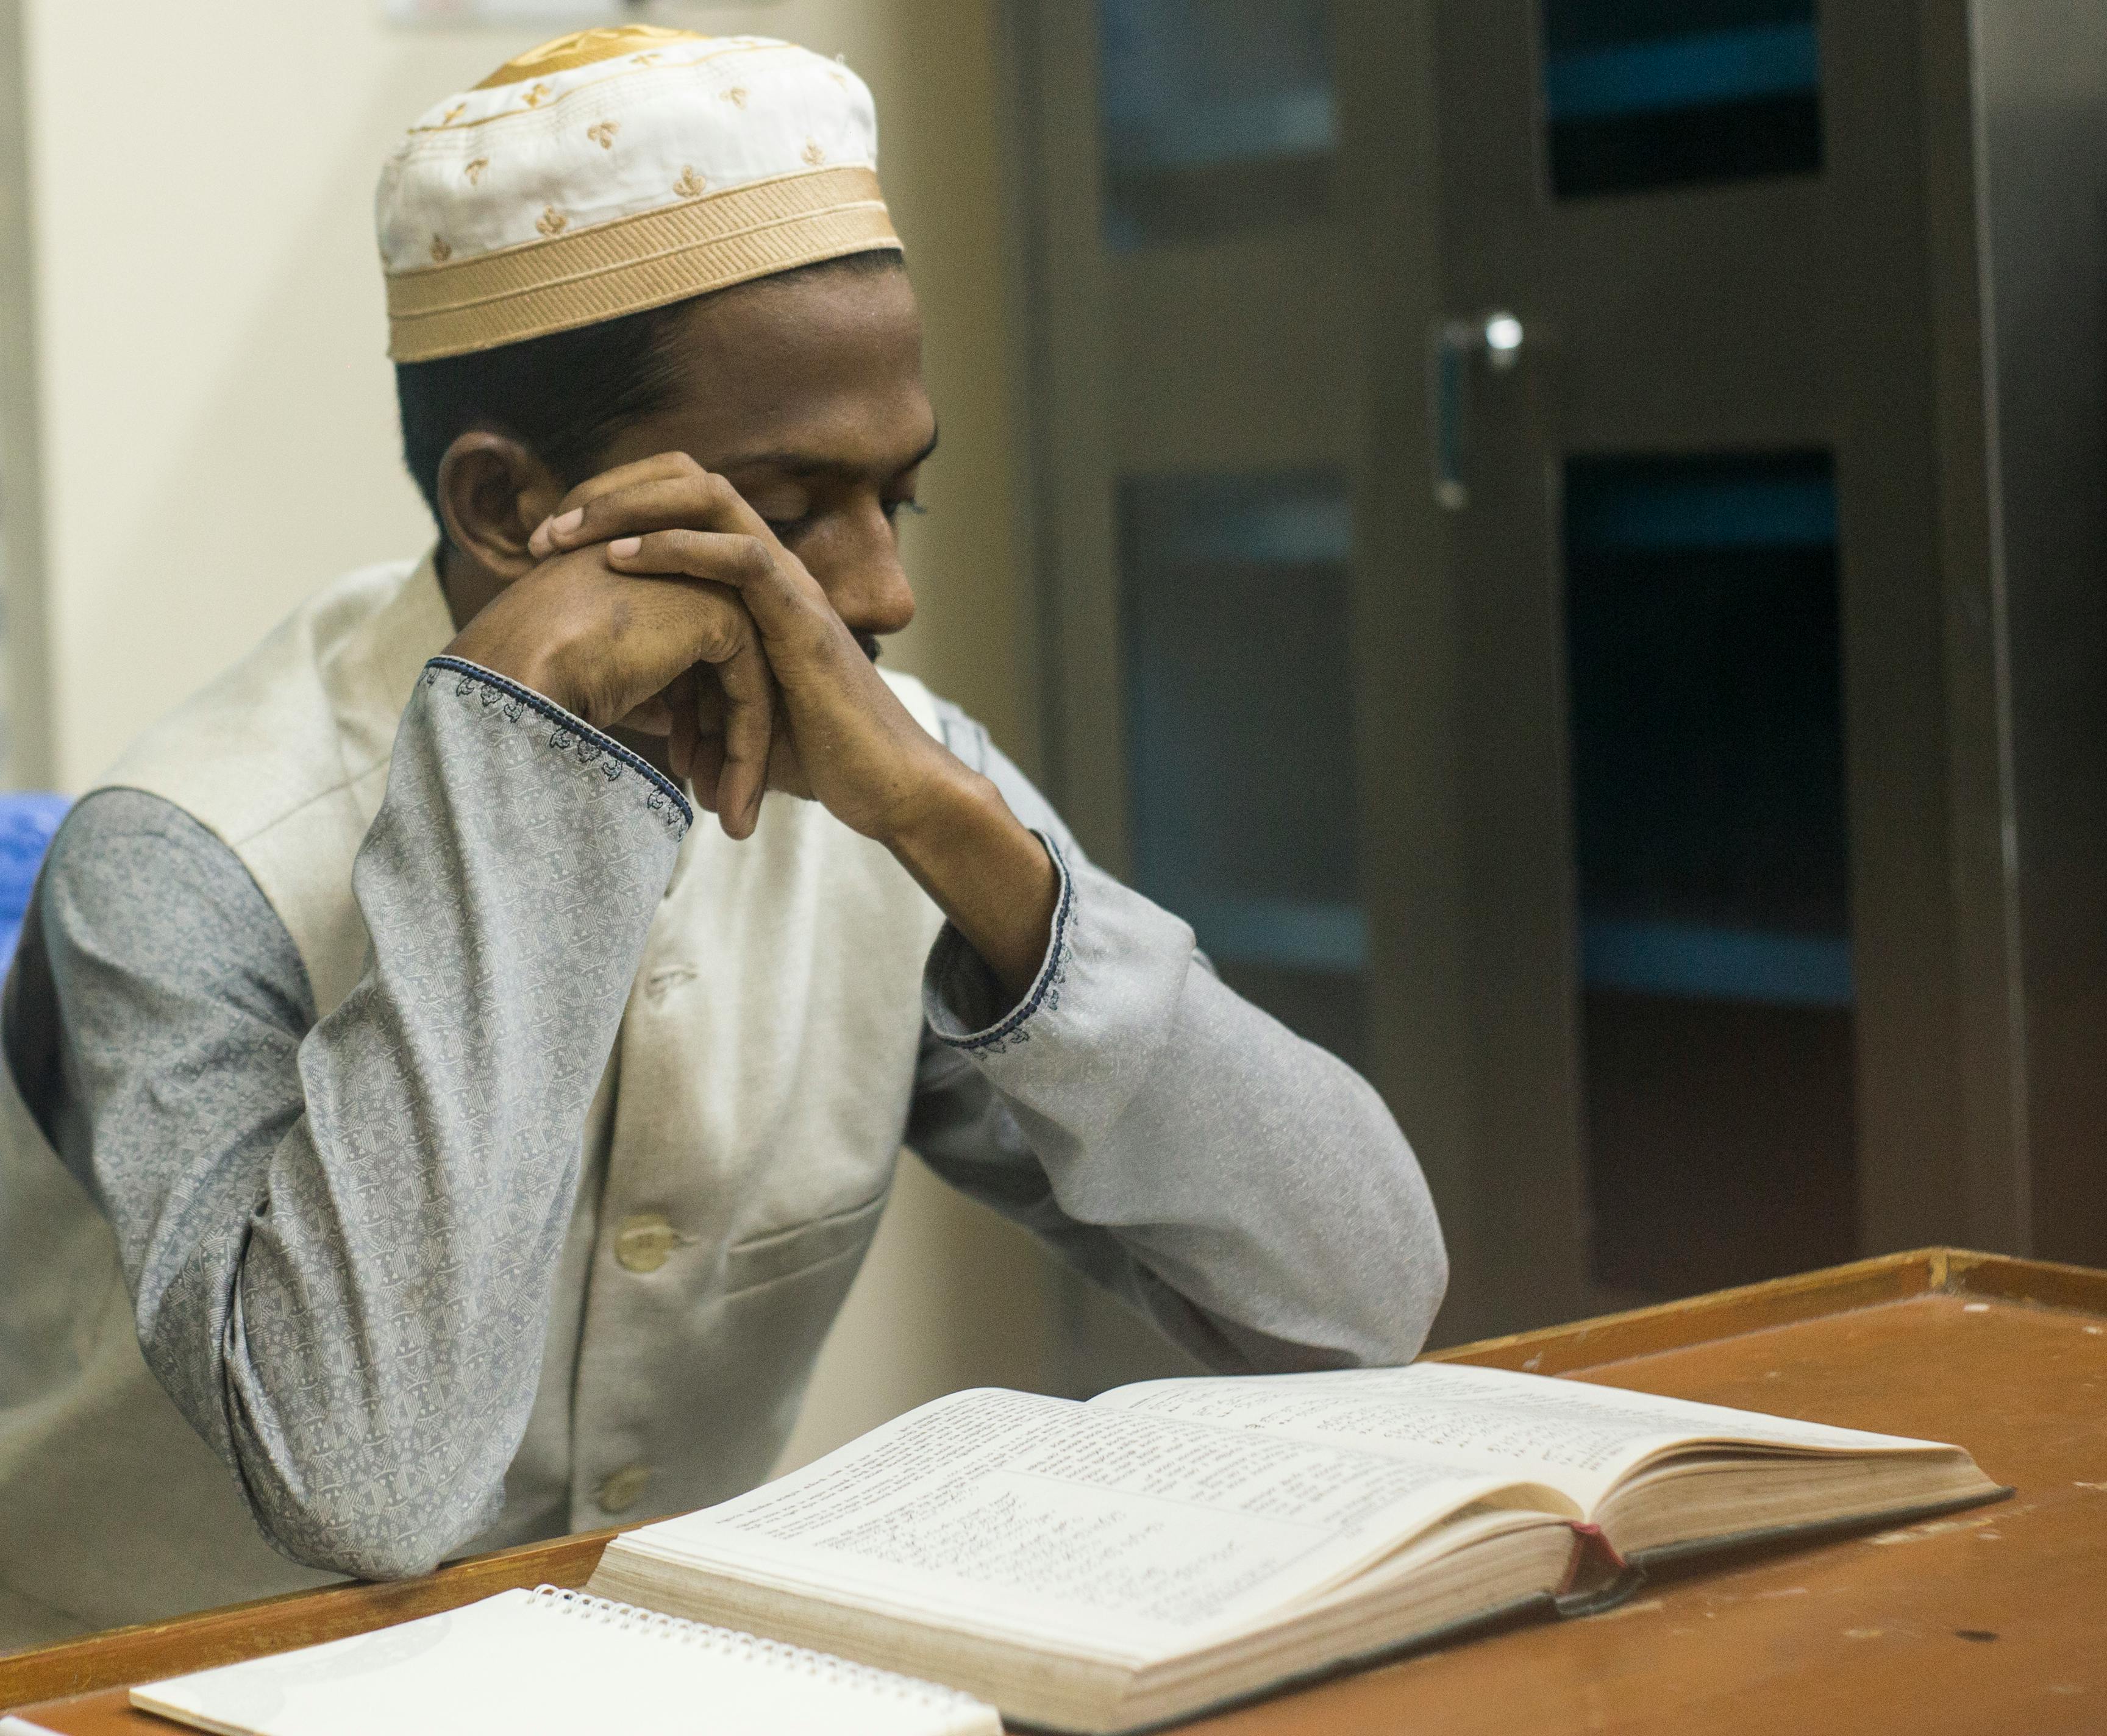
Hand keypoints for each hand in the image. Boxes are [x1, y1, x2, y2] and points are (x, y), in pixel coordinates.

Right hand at [441, 537, 774, 837]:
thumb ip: (643, 688)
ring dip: (740, 756)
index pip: (687, 656)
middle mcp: (676, 573)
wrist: (513, 673)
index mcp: (643, 579)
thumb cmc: (532, 679)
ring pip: (744, 683)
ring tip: (732, 820)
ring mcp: (703, 584)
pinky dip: (748, 751)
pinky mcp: (721, 612)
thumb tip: (673, 718)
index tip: (687, 779)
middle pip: (721, 671)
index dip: (691, 722)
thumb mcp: (598, 681)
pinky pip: (752, 691)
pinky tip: (736, 804)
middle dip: (722, 744)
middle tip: (720, 807)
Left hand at [527, 454, 960, 848]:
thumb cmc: (813, 755)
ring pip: (709, 497)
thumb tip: (626, 704)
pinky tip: (624, 558)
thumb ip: (684, 686)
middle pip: (686, 479)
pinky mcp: (802, 618)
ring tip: (568, 534)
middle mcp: (772, 567)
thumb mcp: (726, 708)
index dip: (612, 504)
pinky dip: (678, 548)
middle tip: (544, 533)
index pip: (679, 502)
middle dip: (608, 493)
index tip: (549, 542)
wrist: (883, 787)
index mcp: (753, 581)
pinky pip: (740, 557)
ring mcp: (790, 586)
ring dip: (630, 507)